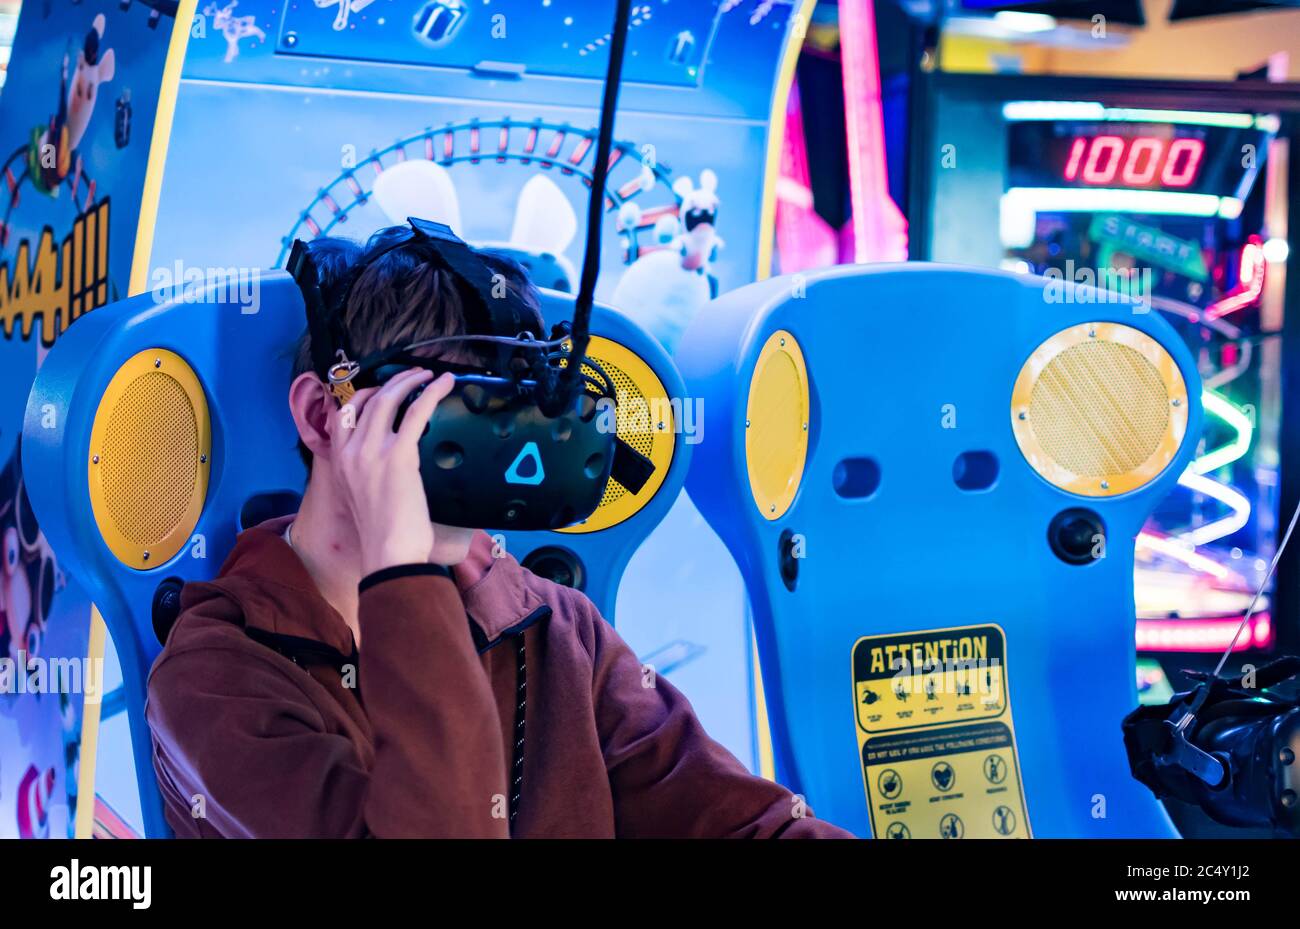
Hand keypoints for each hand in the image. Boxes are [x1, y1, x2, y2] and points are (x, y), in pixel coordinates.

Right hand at [328, 370, 455, 576]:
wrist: (388, 553)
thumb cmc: (382, 535)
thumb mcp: (359, 498)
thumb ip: (365, 474)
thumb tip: (385, 465)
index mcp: (339, 461)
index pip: (342, 413)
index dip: (363, 394)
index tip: (382, 389)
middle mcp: (350, 452)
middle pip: (367, 400)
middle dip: (392, 382)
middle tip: (412, 375)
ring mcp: (372, 452)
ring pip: (389, 399)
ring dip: (409, 381)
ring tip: (427, 375)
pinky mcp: (399, 455)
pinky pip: (416, 411)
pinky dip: (431, 392)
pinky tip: (444, 384)